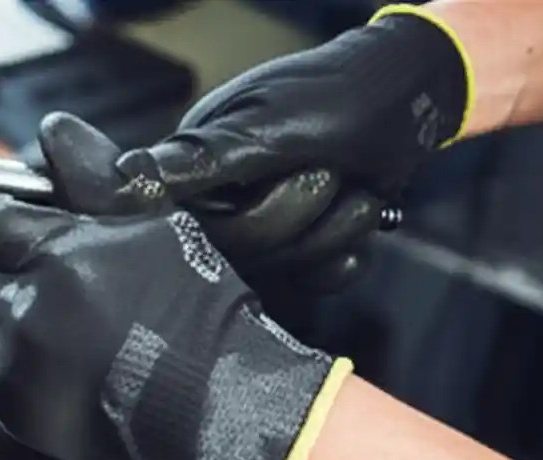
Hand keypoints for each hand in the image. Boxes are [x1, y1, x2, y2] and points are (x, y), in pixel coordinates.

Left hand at [0, 121, 353, 459]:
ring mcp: (17, 365)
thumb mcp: (155, 223)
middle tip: (83, 293)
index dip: (0, 218)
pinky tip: (80, 375)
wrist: (217, 405)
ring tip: (88, 340)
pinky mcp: (17, 410)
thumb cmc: (197, 313)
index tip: (20, 227)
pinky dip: (31, 374)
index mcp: (55, 254)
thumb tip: (54, 131)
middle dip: (26, 277)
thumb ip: (92, 173)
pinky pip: (5, 376)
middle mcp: (25, 309)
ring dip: (28, 327)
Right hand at [119, 7, 471, 289]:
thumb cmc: (344, 93)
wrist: (418, 95)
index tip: (284, 187)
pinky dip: (346, 253)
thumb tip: (124, 181)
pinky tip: (359, 218)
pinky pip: (311, 283)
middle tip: (332, 172)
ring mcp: (257, 227)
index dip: (236, 221)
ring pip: (280, 271)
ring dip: (335, 229)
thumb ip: (202, 160)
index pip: (181, 222)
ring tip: (356, 186)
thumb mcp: (274, 124)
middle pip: (238, 253)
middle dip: (300, 217)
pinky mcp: (296, 250)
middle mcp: (217, 198)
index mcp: (196, 163)